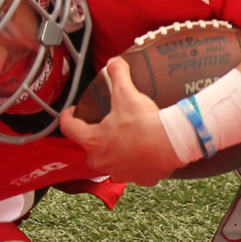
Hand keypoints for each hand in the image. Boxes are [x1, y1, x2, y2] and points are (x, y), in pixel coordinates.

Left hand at [58, 57, 181, 186]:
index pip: (69, 128)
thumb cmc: (144, 122)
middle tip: (103, 128)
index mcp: (94, 141)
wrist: (172, 142)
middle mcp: (103, 161)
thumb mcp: (127, 94)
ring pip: (111, 165)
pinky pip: (135, 173)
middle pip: (89, 152)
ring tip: (124, 142)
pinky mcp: (140, 180)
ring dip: (115, 155)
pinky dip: (138, 165)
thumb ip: (117, 75)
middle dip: (93, 141)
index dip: (68, 117)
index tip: (73, 112)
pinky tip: (145, 155)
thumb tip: (113, 62)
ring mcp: (121, 173)